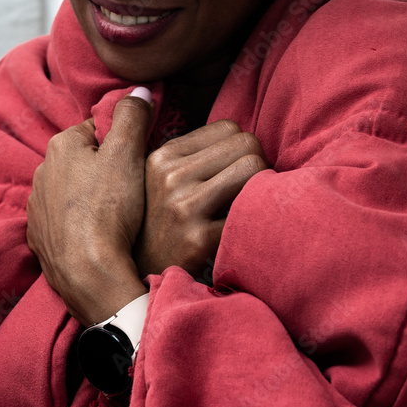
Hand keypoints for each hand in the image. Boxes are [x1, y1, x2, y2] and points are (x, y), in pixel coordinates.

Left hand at [26, 93, 152, 325]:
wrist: (89, 272)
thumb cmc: (109, 209)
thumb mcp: (128, 153)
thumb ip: (133, 116)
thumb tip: (138, 90)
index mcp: (61, 145)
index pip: (98, 130)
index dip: (124, 145)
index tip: (137, 165)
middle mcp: (42, 172)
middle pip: (85, 160)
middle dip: (107, 171)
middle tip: (131, 191)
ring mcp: (37, 207)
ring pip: (73, 191)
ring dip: (92, 198)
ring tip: (116, 217)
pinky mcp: (39, 238)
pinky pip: (63, 222)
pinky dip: (79, 225)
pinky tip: (98, 236)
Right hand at [134, 120, 267, 279]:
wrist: (142, 279)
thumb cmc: (162, 226)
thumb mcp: (158, 180)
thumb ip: (191, 153)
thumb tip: (238, 132)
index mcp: (163, 156)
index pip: (229, 128)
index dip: (241, 149)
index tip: (236, 174)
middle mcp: (170, 176)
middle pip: (247, 143)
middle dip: (258, 165)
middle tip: (250, 192)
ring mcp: (183, 207)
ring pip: (254, 168)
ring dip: (264, 188)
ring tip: (250, 207)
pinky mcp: (198, 239)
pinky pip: (251, 211)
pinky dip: (260, 219)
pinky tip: (248, 230)